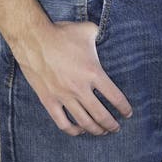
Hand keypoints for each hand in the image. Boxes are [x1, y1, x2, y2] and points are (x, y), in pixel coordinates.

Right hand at [12, 19, 133, 136]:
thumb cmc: (62, 33)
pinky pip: (63, 123)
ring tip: (101, 131)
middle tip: (116, 128)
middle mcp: (80, 88)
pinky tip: (79, 130)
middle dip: (112, 124)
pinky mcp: (49, 101)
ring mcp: (64, 96)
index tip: (128, 113)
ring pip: (84, 122)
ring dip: (95, 130)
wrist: (34, 39)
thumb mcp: (87, 30)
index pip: (115, 97)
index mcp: (93, 72)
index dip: (124, 108)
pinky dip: (73, 130)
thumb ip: (100, 35)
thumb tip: (105, 35)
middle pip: (101, 115)